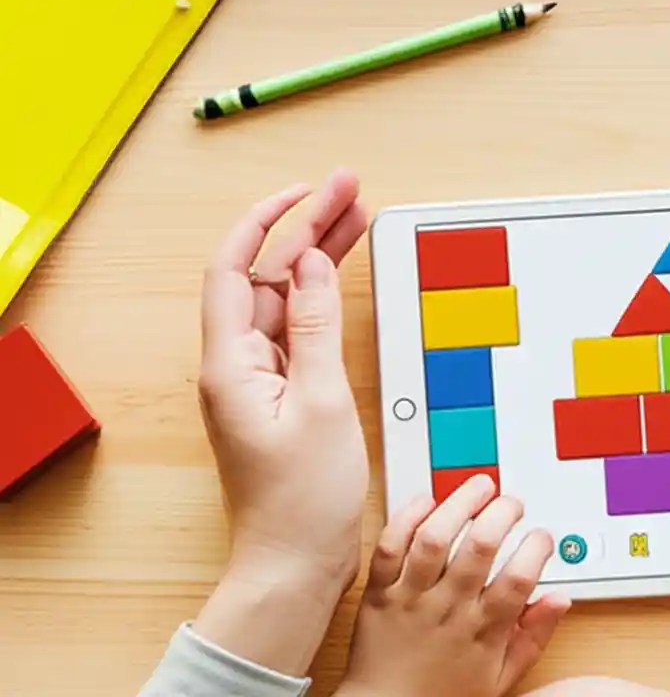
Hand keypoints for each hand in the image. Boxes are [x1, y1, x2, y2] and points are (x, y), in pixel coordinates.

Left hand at [193, 169, 369, 673]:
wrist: (295, 561)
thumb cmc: (302, 499)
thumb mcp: (320, 403)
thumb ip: (314, 328)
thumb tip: (308, 266)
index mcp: (231, 363)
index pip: (235, 269)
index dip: (266, 221)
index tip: (304, 190)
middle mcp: (238, 366)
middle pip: (267, 277)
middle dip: (305, 228)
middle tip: (349, 189)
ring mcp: (260, 380)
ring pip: (286, 300)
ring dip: (317, 258)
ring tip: (357, 216)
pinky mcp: (282, 396)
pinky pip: (299, 331)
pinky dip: (322, 299)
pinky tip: (342, 278)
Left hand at [339, 476, 571, 696]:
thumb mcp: (501, 678)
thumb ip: (533, 637)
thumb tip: (560, 600)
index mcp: (483, 630)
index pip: (518, 579)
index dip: (536, 549)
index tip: (541, 537)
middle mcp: (448, 609)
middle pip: (480, 547)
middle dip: (502, 513)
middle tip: (511, 503)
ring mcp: (412, 598)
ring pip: (435, 539)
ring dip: (459, 505)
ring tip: (478, 486)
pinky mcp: (381, 592)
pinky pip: (390, 547)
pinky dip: (407, 518)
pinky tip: (426, 502)